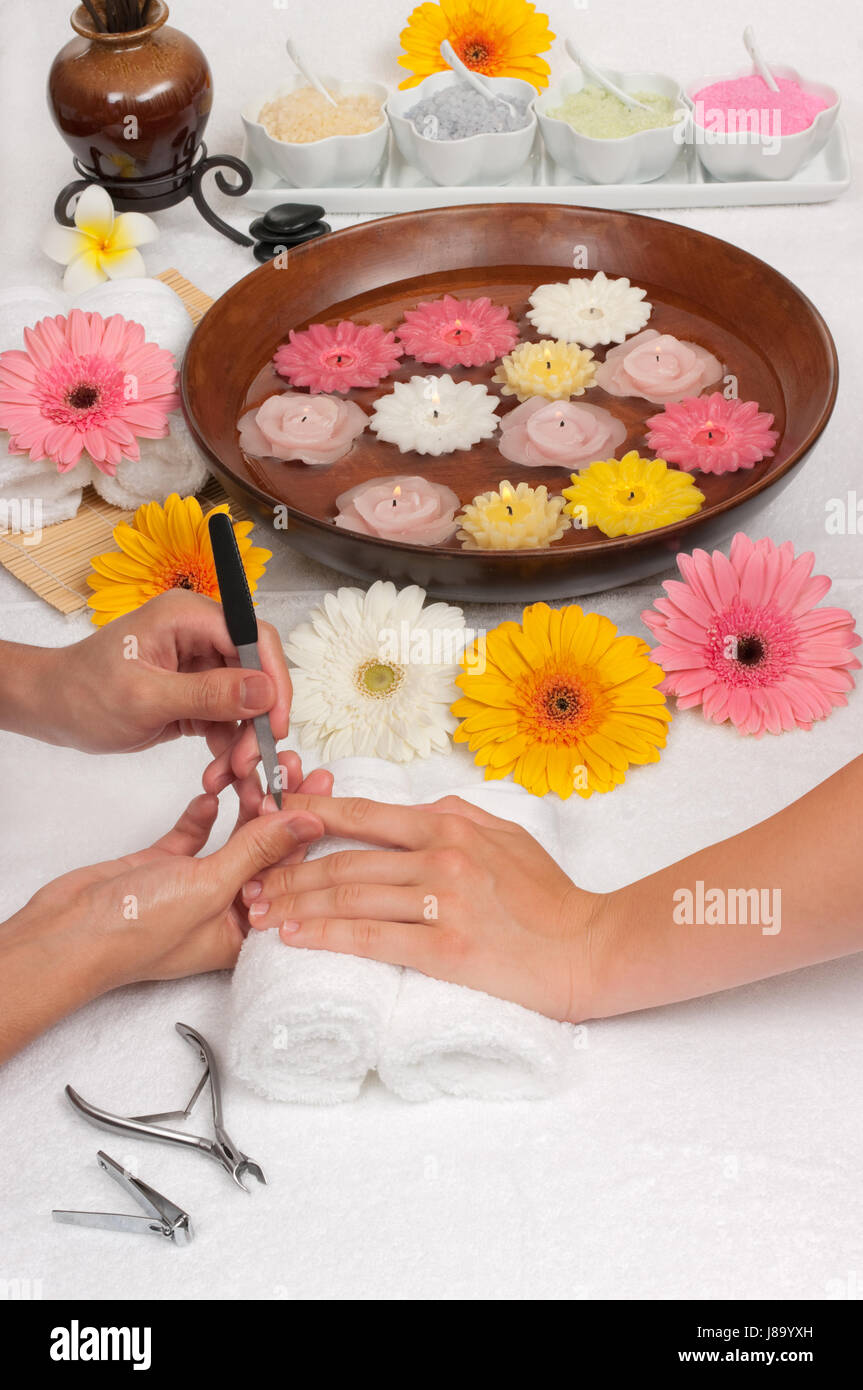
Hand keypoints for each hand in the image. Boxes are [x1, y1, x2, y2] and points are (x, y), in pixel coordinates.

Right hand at [0, 789, 326, 1062]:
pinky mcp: (164, 866)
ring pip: (233, 837)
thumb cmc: (137, 931)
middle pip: (266, 850)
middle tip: (299, 765)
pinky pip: (195, 834)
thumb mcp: (210, 887)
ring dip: (247, 803)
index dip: (308, 830)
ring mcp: (194, 886)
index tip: (326, 790)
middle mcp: (225, 909)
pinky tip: (216, 789)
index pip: (291, 872)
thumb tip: (308, 821)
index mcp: (246, 930)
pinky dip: (205, 811)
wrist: (66, 934)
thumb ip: (258, 850)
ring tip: (264, 767)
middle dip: (282, 808)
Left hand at [16, 590, 290, 780]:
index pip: (254, 638)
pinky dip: (228, 747)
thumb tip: (265, 691)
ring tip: (226, 775)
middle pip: (256, 674)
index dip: (274, 680)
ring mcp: (200, 665)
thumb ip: (207, 694)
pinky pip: (229, 719)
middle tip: (246, 764)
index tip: (275, 724)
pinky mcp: (197, 693)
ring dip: (242, 742)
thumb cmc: (83, 693)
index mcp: (188, 617)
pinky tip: (216, 771)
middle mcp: (200, 635)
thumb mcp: (145, 697)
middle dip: (256, 721)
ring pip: (247, 703)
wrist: (53, 709)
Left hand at [239, 794, 604, 1021]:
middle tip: (250, 883)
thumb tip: (413, 810)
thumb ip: (457, 819)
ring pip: (348, 895)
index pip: (364, 814)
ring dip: (295, 904)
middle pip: (343, 860)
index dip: (309, 817)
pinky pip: (370, 937)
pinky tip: (296, 938)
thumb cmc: (551, 897)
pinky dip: (326, 935)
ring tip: (259, 914)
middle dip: (286, 871)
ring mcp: (443, 900)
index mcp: (450, 824)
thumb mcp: (507, 836)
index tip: (270, 821)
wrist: (590, 947)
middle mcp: (441, 854)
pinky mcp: (445, 947)